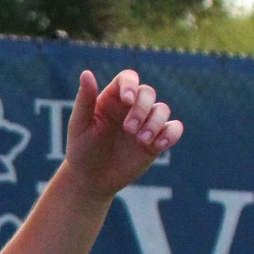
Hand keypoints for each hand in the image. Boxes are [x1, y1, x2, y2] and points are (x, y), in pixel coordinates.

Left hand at [62, 68, 182, 199]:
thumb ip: (85, 100)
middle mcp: (131, 107)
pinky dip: (171, 134)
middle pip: (148, 92)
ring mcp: (145, 123)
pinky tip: (159, 145)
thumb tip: (86, 73)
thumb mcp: (80, 125)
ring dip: (155, 122)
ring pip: (162, 109)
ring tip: (142, 140)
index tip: (127, 100)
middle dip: (142, 109)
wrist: (92, 180)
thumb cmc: (81, 150)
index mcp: (112, 98)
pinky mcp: (156, 141)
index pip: (128, 79)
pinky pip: (174, 129)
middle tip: (129, 129)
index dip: (131, 85)